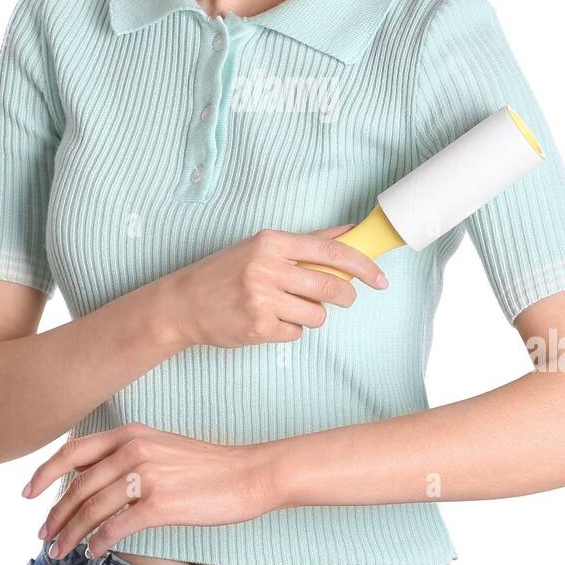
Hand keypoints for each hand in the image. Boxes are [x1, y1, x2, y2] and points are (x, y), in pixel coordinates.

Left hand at [23, 422, 282, 558]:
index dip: (45, 473)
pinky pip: (116, 527)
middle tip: (43, 535)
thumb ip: (126, 457)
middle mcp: (134, 450)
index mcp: (132, 433)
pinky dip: (99, 543)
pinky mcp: (160, 504)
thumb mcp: (162, 447)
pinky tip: (93, 553)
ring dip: (70, 534)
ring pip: (91, 509)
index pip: (73, 451)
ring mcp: (146, 476)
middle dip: (54, 514)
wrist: (249, 474)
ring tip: (59, 551)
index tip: (27, 493)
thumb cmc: (208, 466)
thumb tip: (90, 481)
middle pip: (78, 486)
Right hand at [161, 224, 388, 350]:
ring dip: (312, 315)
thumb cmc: (226, 272)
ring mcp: (262, 299)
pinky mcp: (259, 327)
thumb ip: (307, 242)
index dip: (363, 265)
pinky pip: (296, 333)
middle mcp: (267, 268)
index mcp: (272, 242)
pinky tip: (270, 320)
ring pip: (317, 315)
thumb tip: (349, 231)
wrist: (184, 303)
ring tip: (288, 308)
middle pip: (331, 286)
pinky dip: (290, 330)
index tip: (379, 277)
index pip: (331, 252)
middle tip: (342, 298)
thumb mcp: (262, 247)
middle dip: (344, 296)